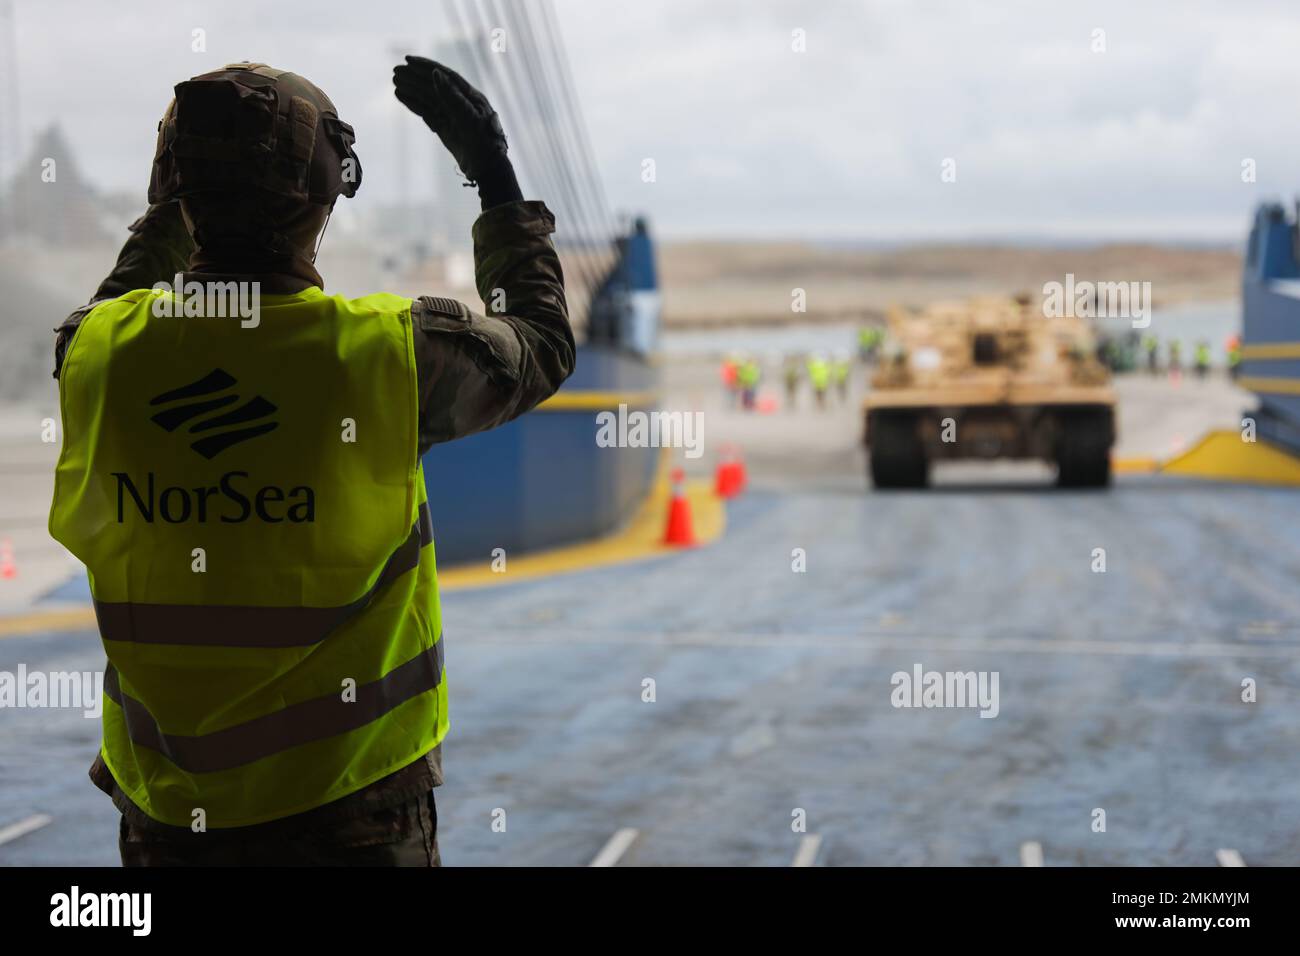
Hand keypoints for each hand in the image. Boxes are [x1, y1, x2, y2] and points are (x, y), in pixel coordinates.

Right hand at [393, 56, 507, 184]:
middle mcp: (460, 103)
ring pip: (428, 98)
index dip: (426, 66)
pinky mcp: (444, 128)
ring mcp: (451, 115)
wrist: (487, 169)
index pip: (445, 75)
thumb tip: (435, 73)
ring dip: (411, 89)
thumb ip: (451, 96)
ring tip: (395, 81)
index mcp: (470, 96)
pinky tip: (401, 96)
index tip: (408, 60)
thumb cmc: (485, 142)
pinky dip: (413, 103)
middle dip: (414, 77)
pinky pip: (426, 112)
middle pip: (434, 85)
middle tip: (395, 71)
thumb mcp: (469, 118)